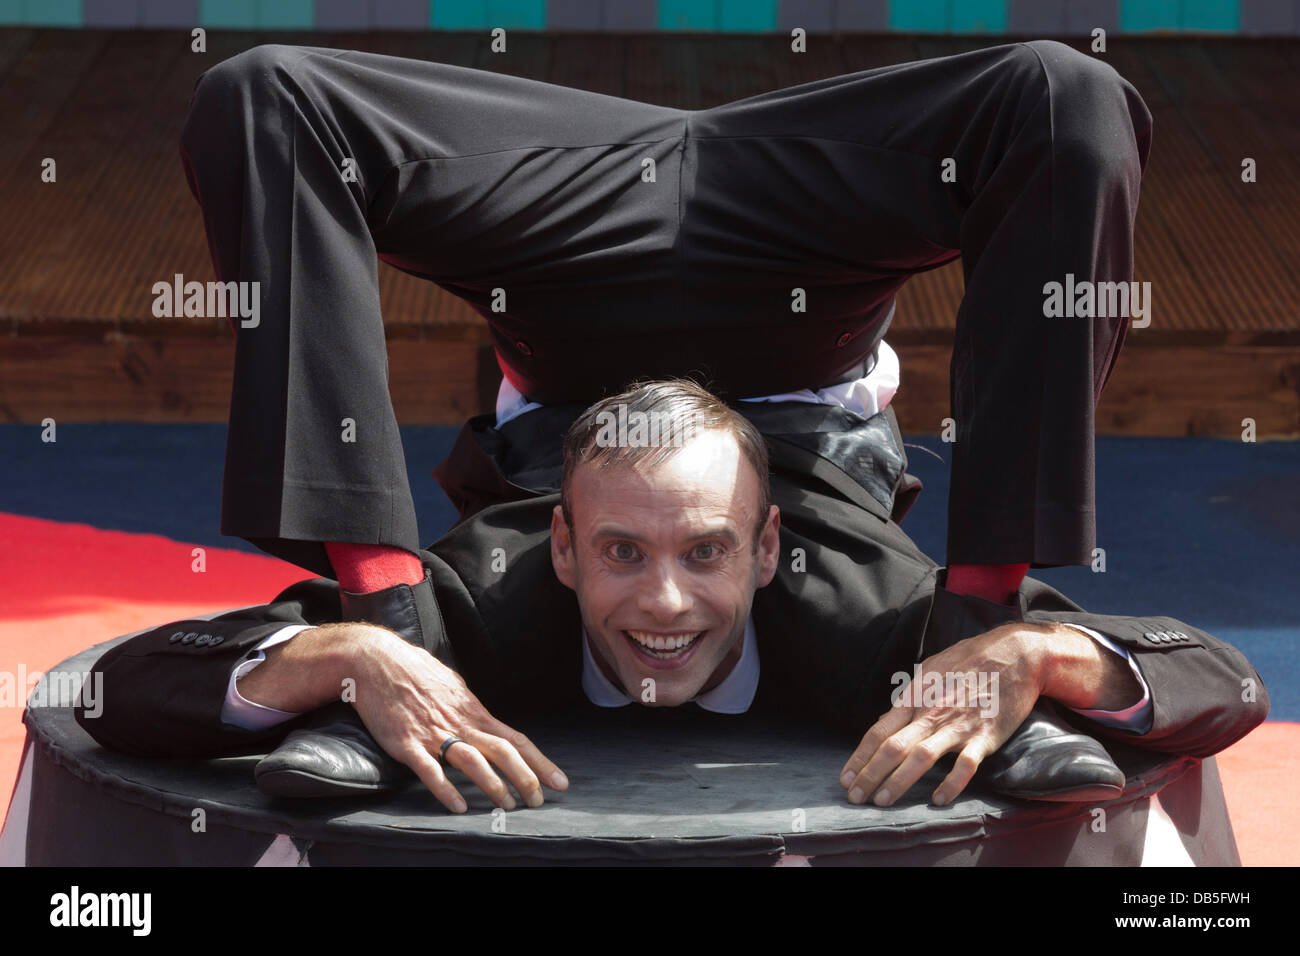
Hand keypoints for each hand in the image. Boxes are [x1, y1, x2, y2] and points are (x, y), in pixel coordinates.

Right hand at [349, 627, 568, 813]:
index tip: (559, 781)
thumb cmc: (414, 671)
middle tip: (539, 801)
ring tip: (508, 806)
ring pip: (472, 760)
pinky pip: (430, 770)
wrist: (376, 661)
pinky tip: (459, 806)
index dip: (539, 762)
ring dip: (493, 785)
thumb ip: (468, 706)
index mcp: (473, 710)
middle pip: (502, 751)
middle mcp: (460, 722)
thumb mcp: (452, 685)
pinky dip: (446, 789)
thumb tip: (483, 721)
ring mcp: (434, 733)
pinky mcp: (407, 743)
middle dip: (526, 777)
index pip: (515, 739)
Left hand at [838, 623, 1050, 807]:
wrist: (1015, 654)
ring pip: (920, 757)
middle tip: (854, 798)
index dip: (860, 757)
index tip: (845, 779)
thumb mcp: (931, 671)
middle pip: (892, 747)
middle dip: (869, 775)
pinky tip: (938, 799)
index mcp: (916, 698)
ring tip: (882, 801)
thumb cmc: (969, 660)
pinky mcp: (985, 736)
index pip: (879, 732)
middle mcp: (931, 713)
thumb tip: (887, 719)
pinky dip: (951, 783)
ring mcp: (958, 725)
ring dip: (898, 781)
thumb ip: (909, 697)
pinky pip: (965, 765)